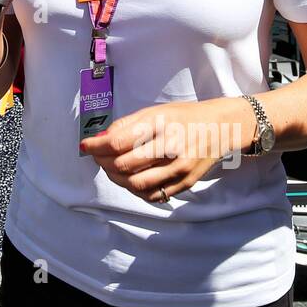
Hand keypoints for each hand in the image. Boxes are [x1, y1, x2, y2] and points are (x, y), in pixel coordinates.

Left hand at [80, 98, 248, 202]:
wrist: (221, 127)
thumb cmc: (183, 117)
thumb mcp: (154, 111)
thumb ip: (126, 126)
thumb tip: (99, 139)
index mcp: (160, 124)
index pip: (118, 142)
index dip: (96, 147)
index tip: (86, 146)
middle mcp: (171, 147)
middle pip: (124, 165)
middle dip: (104, 163)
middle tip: (98, 157)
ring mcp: (180, 168)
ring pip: (136, 185)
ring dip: (117, 179)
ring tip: (112, 169)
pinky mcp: (186, 183)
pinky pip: (153, 195)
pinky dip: (136, 190)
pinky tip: (132, 178)